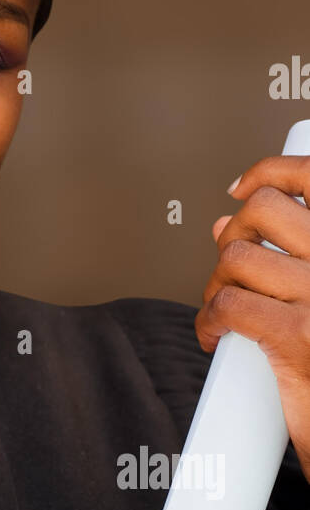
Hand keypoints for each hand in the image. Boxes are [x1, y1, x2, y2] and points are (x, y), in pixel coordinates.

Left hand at [197, 153, 309, 480]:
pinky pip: (228, 304)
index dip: (269, 173)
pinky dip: (209, 320)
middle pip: (264, 208)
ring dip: (217, 282)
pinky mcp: (298, 336)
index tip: (240, 189)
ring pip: (238, 256)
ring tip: (226, 310)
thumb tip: (226, 221)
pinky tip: (218, 336)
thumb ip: (290, 252)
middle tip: (232, 267)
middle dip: (234, 233)